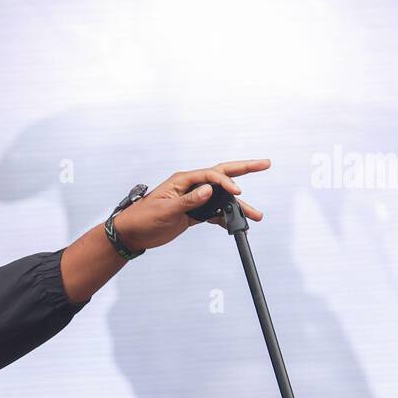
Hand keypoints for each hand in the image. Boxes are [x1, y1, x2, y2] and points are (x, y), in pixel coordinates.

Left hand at [113, 159, 268, 250]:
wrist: (132, 234)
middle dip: (244, 169)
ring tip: (256, 216)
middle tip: (266, 164)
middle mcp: (191, 186)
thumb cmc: (142, 219)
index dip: (226, 182)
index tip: (236, 193)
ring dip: (238, 206)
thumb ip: (187, 201)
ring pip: (221, 199)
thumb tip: (208, 190)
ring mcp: (194, 200)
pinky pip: (215, 213)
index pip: (211, 175)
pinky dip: (226, 219)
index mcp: (183, 180)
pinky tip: (237, 225)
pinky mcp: (193, 214)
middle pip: (222, 175)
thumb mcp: (165, 210)